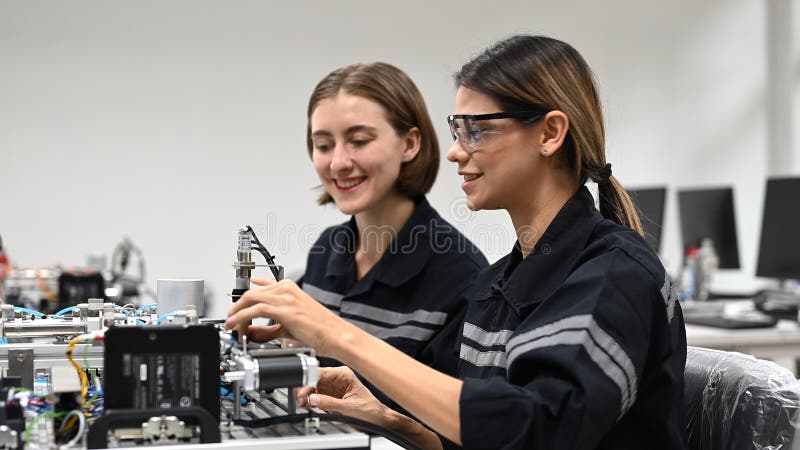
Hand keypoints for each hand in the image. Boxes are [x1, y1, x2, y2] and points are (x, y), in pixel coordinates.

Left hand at [225, 278, 360, 356]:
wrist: (336, 335)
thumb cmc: (320, 331)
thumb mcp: (288, 327)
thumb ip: (268, 329)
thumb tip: (250, 332)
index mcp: (290, 288)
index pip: (260, 285)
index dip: (244, 296)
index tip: (235, 303)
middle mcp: (287, 289)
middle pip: (250, 293)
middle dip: (236, 308)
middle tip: (230, 321)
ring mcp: (286, 297)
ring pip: (250, 299)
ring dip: (236, 313)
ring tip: (231, 326)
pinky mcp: (285, 309)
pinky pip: (256, 310)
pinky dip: (242, 318)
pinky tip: (238, 326)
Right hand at [296, 366, 387, 425]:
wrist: (375, 418)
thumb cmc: (368, 409)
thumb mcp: (348, 407)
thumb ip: (329, 403)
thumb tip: (313, 399)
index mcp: (344, 375)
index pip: (321, 373)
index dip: (309, 381)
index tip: (302, 391)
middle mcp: (337, 378)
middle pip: (314, 378)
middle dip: (306, 388)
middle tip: (301, 399)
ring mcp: (332, 386)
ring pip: (313, 386)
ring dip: (306, 394)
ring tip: (304, 403)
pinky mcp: (330, 394)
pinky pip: (315, 394)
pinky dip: (310, 399)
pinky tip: (308, 404)